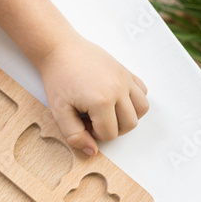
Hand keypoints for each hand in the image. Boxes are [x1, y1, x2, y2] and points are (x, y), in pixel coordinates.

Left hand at [37, 33, 148, 154]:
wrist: (61, 49)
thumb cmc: (58, 79)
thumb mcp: (60, 112)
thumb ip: (74, 135)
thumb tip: (92, 152)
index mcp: (101, 101)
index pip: (110, 135)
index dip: (94, 135)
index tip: (82, 123)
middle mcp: (118, 89)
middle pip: (129, 125)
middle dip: (112, 129)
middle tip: (92, 119)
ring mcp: (125, 79)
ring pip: (142, 110)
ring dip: (127, 117)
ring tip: (107, 112)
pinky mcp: (127, 72)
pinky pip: (142, 92)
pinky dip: (134, 101)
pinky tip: (115, 100)